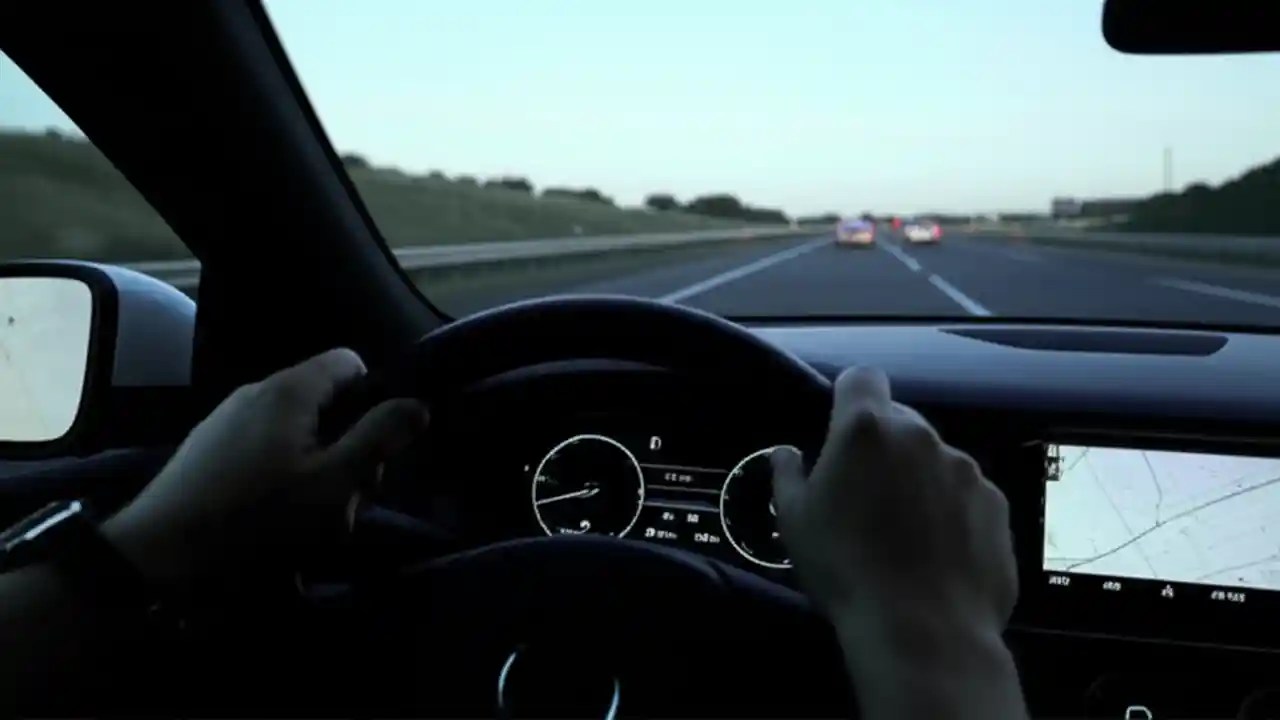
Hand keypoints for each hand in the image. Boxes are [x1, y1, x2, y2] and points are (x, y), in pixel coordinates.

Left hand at [105, 348, 428, 588]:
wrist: (157, 557)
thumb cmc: (256, 517)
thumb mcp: (333, 483)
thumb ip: (378, 439)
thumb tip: (419, 404)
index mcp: (290, 390)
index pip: (350, 362)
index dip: (375, 398)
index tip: (377, 448)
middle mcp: (256, 392)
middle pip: (326, 403)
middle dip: (348, 447)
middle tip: (347, 498)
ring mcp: (227, 420)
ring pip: (297, 432)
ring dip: (317, 472)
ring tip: (311, 521)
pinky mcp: (208, 451)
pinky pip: (264, 450)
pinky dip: (282, 479)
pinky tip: (273, 521)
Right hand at [770, 365, 1016, 638]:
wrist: (923, 630)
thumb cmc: (845, 569)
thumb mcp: (794, 522)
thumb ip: (788, 475)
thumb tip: (788, 453)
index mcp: (866, 429)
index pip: (862, 378)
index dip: (850, 396)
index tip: (840, 427)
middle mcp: (921, 436)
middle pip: (900, 421)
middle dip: (884, 447)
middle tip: (867, 495)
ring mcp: (965, 468)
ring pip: (935, 458)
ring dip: (919, 480)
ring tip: (906, 532)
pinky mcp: (996, 502)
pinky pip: (966, 493)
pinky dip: (952, 510)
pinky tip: (938, 552)